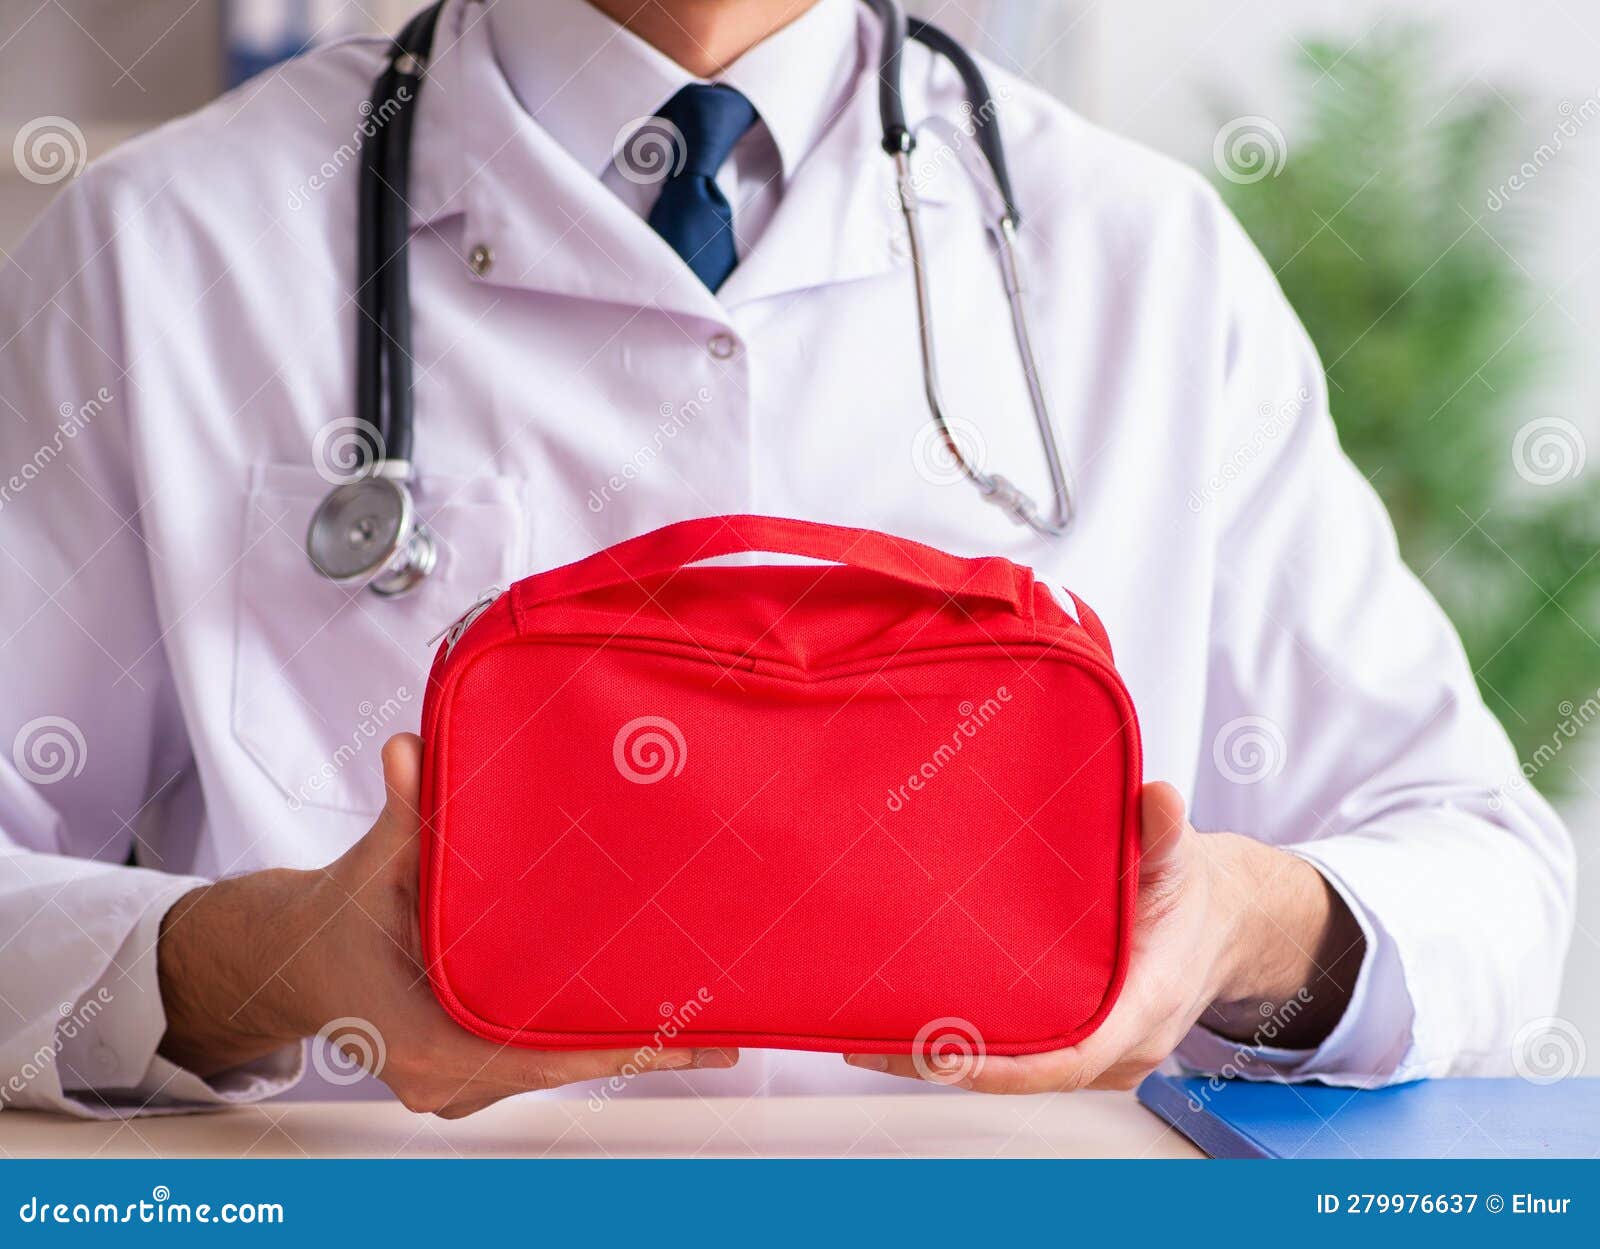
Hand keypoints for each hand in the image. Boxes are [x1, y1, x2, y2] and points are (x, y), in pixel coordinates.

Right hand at [158, 734, 737, 1116]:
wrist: (292, 962)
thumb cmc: (336, 922)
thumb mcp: (371, 867)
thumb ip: (405, 813)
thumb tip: (411, 752)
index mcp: (426, 1040)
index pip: (541, 1054)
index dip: (617, 1045)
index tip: (683, 1038)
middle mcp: (446, 1078)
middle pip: (562, 1067)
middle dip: (639, 1042)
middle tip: (722, 1022)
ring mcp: (458, 1084)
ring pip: (553, 1069)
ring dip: (616, 1042)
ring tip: (701, 1021)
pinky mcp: (468, 1075)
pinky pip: (539, 1062)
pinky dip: (584, 1039)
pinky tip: (641, 1021)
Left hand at [842, 781, 1362, 1092]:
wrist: (1220, 926)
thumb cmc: (1191, 897)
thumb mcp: (1181, 861)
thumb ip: (1164, 833)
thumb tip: (1157, 798)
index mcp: (1140, 1008)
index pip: (1067, 1059)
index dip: (1000, 1065)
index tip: (939, 1052)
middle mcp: (1117, 1047)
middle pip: (1024, 1074)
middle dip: (944, 1063)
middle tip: (866, 1036)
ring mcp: (1098, 1055)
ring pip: (1016, 1072)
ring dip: (943, 1059)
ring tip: (863, 1033)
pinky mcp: (1079, 1048)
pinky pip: (1020, 1059)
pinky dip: (966, 1048)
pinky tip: (906, 1025)